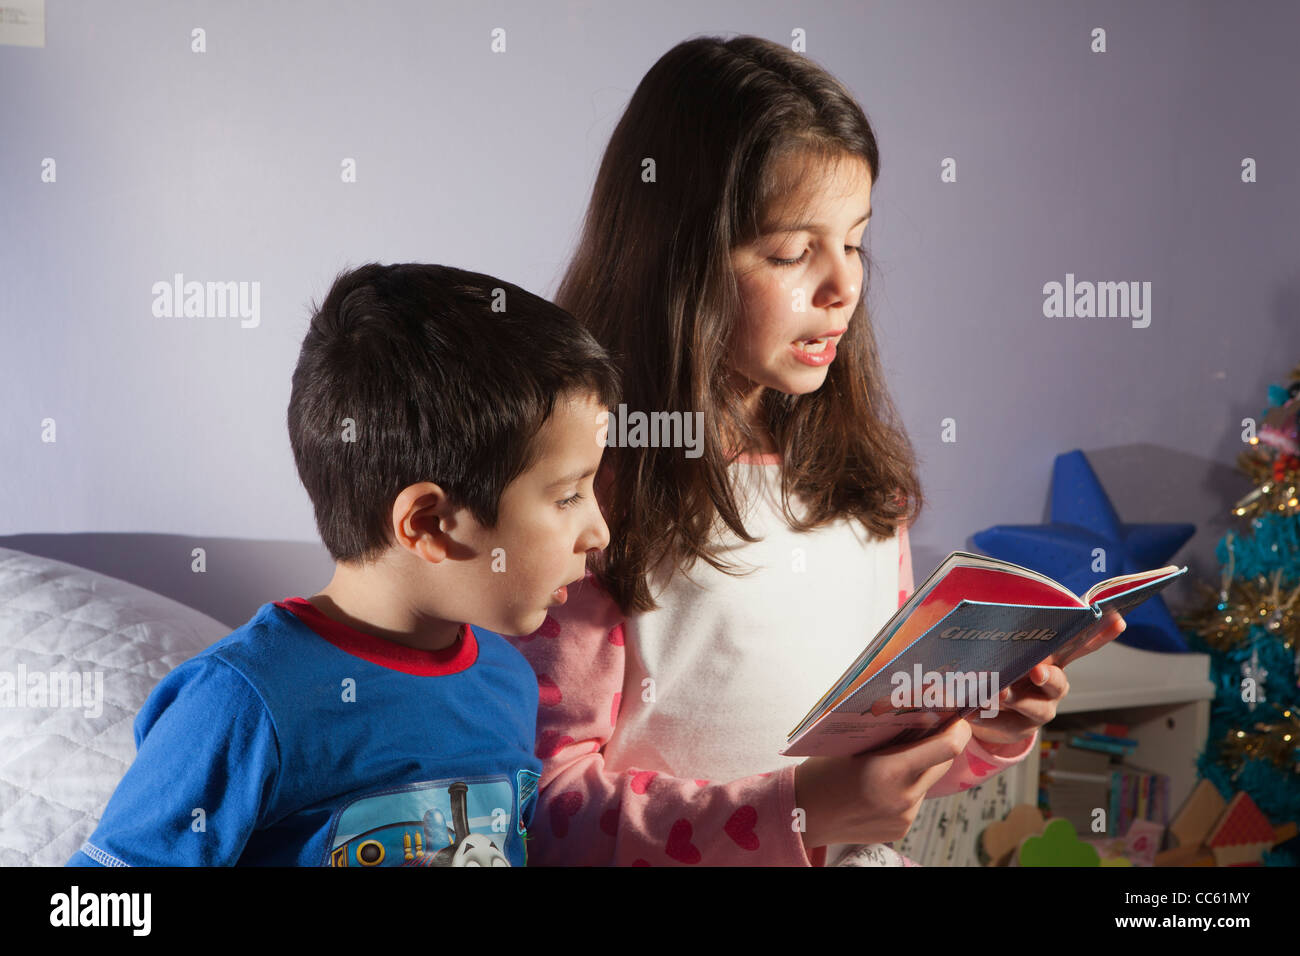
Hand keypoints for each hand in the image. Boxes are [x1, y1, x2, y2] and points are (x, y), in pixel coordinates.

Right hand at [795, 717, 972, 847]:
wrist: (802, 815)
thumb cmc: (821, 772)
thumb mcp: (851, 744)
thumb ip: (888, 733)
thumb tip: (921, 711)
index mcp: (890, 771)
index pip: (947, 748)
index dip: (958, 729)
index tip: (957, 718)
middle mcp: (903, 798)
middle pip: (943, 763)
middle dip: (940, 744)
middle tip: (929, 728)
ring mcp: (904, 817)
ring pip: (927, 782)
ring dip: (919, 767)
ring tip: (890, 762)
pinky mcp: (900, 829)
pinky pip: (914, 801)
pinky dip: (905, 788)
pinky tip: (880, 786)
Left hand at [966, 610, 1125, 755]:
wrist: (987, 710)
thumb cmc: (1003, 668)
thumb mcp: (1010, 649)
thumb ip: (1013, 634)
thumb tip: (1002, 607)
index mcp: (1055, 661)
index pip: (1082, 645)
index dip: (1101, 634)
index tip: (1117, 620)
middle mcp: (1053, 687)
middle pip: (1058, 682)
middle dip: (1048, 676)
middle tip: (1037, 670)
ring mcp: (1039, 710)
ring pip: (1033, 707)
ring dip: (1014, 698)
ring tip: (996, 692)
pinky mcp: (1019, 730)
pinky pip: (1005, 724)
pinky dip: (987, 717)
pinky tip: (971, 711)